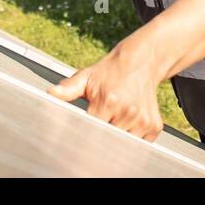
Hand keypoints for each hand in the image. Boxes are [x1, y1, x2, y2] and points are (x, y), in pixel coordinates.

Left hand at [47, 46, 164, 141]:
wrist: (142, 61)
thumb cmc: (110, 72)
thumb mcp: (86, 77)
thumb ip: (67, 89)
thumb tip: (50, 93)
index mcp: (109, 100)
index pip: (91, 130)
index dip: (85, 132)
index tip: (82, 132)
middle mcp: (128, 111)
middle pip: (106, 140)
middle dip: (100, 135)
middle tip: (100, 123)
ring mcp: (142, 120)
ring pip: (122, 143)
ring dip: (116, 136)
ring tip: (114, 118)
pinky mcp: (154, 126)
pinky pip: (139, 143)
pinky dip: (131, 137)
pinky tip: (128, 121)